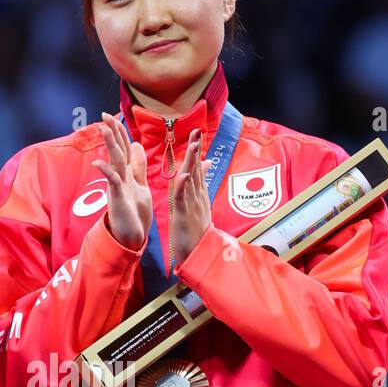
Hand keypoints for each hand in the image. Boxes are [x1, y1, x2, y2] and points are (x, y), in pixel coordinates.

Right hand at [91, 112, 152, 252]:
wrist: (131, 236)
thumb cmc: (135, 213)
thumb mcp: (140, 185)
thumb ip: (138, 166)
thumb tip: (137, 145)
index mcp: (127, 173)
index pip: (124, 148)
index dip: (120, 132)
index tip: (114, 116)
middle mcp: (120, 177)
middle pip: (117, 150)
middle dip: (112, 132)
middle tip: (105, 115)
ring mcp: (117, 187)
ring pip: (114, 162)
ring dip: (110, 145)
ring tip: (103, 129)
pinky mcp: (116, 198)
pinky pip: (111, 182)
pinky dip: (106, 171)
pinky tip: (98, 162)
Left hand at [171, 128, 212, 266]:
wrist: (199, 254)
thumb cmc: (196, 232)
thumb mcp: (200, 206)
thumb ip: (201, 187)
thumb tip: (206, 169)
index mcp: (198, 194)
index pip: (198, 168)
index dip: (197, 151)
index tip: (197, 133)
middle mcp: (197, 196)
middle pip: (196, 169)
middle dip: (196, 150)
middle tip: (197, 132)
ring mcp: (191, 205)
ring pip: (191, 180)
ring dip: (191, 163)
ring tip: (193, 146)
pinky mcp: (183, 215)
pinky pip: (182, 199)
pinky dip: (183, 187)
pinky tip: (184, 175)